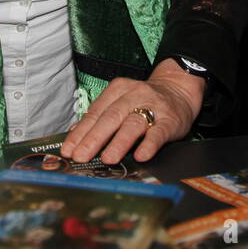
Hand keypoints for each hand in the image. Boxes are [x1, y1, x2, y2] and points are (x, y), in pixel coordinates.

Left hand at [60, 59, 204, 163]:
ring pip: (133, 124)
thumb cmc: (144, 101)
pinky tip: (140, 156)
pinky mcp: (170, 120)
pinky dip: (149, 144)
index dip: (80, 132)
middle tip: (81, 157)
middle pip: (110, 117)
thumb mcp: (120, 102)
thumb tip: (74, 136)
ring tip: (107, 159)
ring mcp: (153, 106)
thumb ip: (100, 117)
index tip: (68, 150)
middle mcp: (133, 95)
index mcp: (117, 90)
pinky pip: (158, 132)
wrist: (179, 89)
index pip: (95, 113)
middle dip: (94, 139)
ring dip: (119, 142)